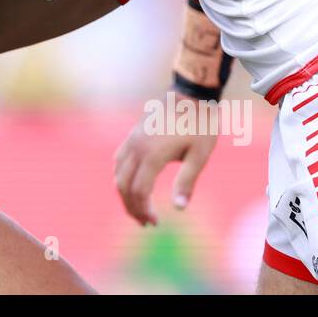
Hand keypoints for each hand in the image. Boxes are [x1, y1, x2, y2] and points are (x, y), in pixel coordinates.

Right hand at [112, 96, 217, 225]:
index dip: (144, 209)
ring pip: (118, 173)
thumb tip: (179, 208)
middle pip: (123, 185)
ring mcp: (132, 140)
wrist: (191, 94)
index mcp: (152, 154)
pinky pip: (119, 160)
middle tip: (145, 222)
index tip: (155, 222)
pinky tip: (132, 185)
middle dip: (131, 207)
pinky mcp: (133, 135)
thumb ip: (187, 182)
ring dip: (124, 194)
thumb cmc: (199, 125)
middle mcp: (137, 148)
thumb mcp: (200, 155)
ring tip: (138, 208)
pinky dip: (121, 177)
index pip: (140, 190)